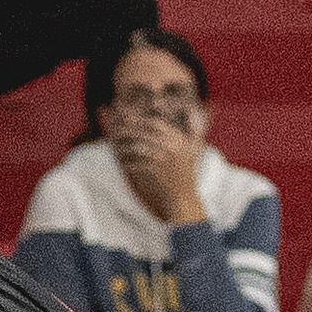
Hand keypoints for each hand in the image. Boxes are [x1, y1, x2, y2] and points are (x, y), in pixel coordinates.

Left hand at [112, 109, 207, 223]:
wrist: (183, 200)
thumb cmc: (187, 176)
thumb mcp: (194, 150)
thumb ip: (194, 130)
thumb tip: (193, 111)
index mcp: (178, 139)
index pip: (155, 123)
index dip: (140, 120)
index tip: (129, 120)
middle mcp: (171, 146)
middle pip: (143, 133)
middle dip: (128, 130)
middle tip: (117, 131)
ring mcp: (162, 158)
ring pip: (137, 146)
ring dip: (125, 146)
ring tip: (117, 146)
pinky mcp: (153, 171)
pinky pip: (135, 163)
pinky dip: (127, 162)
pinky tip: (121, 163)